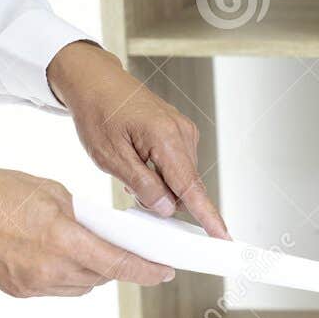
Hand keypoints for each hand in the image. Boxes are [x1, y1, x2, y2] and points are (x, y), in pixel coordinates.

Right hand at [0, 161, 172, 296]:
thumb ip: (81, 216)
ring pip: (80, 287)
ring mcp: (32, 284)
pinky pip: (55, 289)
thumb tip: (98, 232)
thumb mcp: (49, 190)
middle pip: (102, 277)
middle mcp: (50, 269)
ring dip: (89, 271)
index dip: (147, 271)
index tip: (165, 272)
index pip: (118, 264)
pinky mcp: (17, 291)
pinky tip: (53, 255)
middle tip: (120, 249)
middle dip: (115, 264)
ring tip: (79, 247)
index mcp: (62, 240)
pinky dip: (64, 275)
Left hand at [47, 40, 228, 238]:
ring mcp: (184, 131)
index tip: (223, 237)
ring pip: (181, 179)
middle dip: (164, 198)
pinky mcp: (181, 132)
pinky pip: (177, 166)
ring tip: (131, 166)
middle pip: (186, 187)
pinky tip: (140, 160)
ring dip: (160, 185)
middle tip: (131, 187)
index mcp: (165, 138)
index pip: (191, 188)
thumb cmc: (98, 112)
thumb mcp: (110, 156)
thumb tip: (167, 208)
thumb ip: (142, 185)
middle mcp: (182, 133)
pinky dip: (161, 172)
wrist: (94, 81)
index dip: (207, 216)